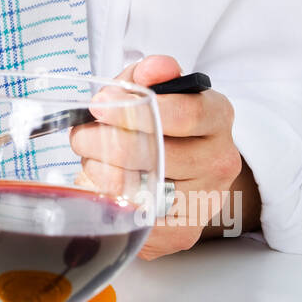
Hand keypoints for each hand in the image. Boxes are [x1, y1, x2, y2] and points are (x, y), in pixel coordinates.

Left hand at [69, 54, 255, 258]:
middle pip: (154, 152)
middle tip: (81, 136)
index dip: (135, 108)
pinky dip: (108, 200)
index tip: (99, 105)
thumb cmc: (165, 126)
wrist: (188, 175)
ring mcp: (205, 199)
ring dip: (99, 171)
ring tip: (90, 160)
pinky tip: (101, 186)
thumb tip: (152, 69)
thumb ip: (149, 75)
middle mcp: (220, 159)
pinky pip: (134, 217)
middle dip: (103, 142)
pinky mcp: (183, 232)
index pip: (187, 113)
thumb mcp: (157, 91)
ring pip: (139, 186)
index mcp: (218, 116)